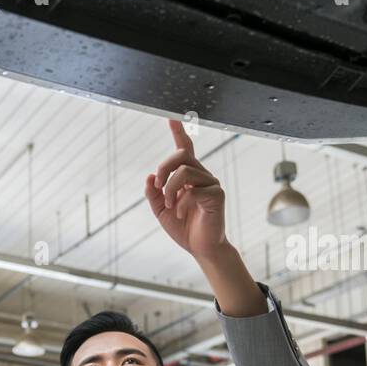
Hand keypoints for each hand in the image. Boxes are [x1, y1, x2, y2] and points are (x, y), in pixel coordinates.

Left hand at [145, 119, 228, 260]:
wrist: (201, 248)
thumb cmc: (184, 228)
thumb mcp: (161, 211)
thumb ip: (153, 194)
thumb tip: (149, 176)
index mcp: (188, 176)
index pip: (185, 149)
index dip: (178, 132)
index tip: (171, 118)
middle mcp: (201, 175)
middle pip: (180, 155)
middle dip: (163, 168)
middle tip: (157, 186)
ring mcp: (210, 183)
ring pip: (184, 171)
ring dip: (169, 189)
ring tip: (168, 205)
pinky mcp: (216, 195)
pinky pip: (192, 190)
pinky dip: (179, 203)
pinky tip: (179, 213)